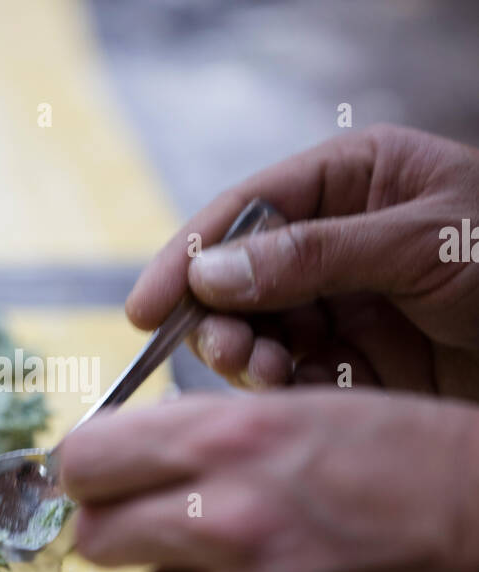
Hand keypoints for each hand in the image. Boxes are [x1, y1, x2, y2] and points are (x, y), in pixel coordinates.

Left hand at [60, 389, 478, 571]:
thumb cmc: (431, 459)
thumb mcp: (317, 411)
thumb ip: (219, 440)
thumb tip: (141, 465)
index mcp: (232, 440)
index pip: (86, 462)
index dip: (91, 471)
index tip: (105, 478)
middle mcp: (231, 522)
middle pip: (98, 541)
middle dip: (122, 533)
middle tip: (162, 528)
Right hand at [127, 124, 478, 400]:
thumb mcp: (424, 241)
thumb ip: (314, 255)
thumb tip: (213, 271)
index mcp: (352, 180)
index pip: (247, 209)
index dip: (190, 254)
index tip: (146, 305)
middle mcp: (339, 239)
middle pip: (243, 275)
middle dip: (221, 314)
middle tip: (229, 351)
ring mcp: (350, 302)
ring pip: (262, 329)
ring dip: (248, 354)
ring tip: (261, 372)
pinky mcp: (365, 361)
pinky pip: (299, 374)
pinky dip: (283, 388)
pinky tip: (289, 392)